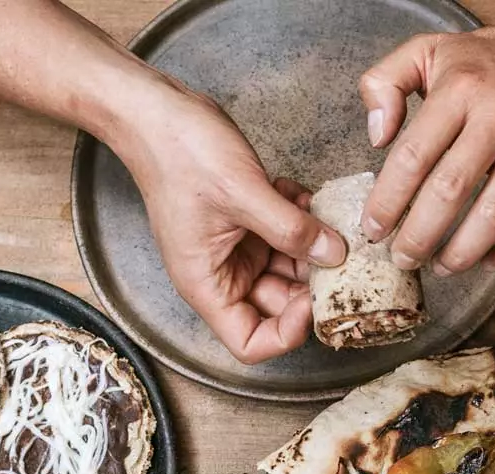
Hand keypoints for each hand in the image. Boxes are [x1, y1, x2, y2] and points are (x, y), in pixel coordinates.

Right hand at [109, 77, 346, 363]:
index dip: (287, 333)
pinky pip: (285, 236)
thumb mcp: (243, 193)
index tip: (312, 301)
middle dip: (310, 284)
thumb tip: (334, 255)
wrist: (155, 110)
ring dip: (311, 246)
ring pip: (289, 269)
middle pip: (279, 306)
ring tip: (322, 217)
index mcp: (208, 284)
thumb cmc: (179, 152)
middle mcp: (222, 273)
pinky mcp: (247, 223)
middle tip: (339, 257)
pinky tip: (303, 196)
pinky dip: (300, 220)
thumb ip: (291, 230)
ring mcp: (236, 248)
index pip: (251, 343)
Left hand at [358, 0, 494, 275]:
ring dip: (462, 253)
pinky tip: (491, 259)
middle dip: (418, 237)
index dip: (388, 202)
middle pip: (450, 193)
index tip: (374, 229)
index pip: (413, 157)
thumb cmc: (493, 57)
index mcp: (460, 90)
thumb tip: (376, 136)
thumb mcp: (428, 49)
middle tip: (402, 258)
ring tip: (441, 266)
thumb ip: (385, 83)